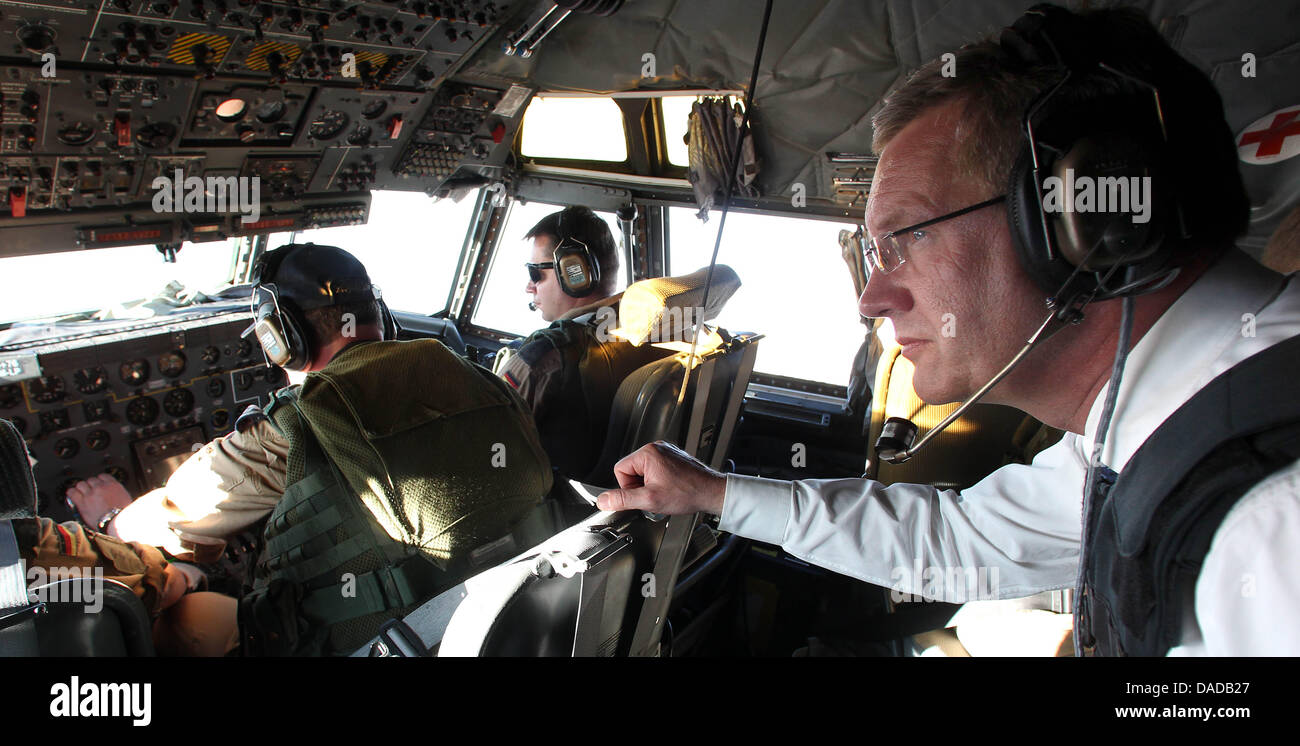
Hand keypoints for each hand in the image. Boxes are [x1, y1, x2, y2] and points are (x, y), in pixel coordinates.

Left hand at [65, 474, 133, 529]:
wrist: (117, 522)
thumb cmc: (123, 514)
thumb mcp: (126, 498)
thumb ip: (118, 492)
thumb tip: (114, 493)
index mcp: (113, 485)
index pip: (103, 476)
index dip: (100, 480)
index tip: (99, 485)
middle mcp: (101, 487)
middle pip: (91, 480)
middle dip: (90, 485)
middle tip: (91, 491)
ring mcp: (90, 494)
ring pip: (81, 484)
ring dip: (81, 488)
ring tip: (81, 493)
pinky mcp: (82, 502)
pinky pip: (72, 492)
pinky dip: (72, 493)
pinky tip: (73, 495)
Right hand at [596, 441, 725, 515]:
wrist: (712, 492)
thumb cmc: (688, 493)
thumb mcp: (650, 500)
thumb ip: (624, 499)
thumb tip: (604, 500)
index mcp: (648, 453)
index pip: (620, 469)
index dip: (628, 486)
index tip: (642, 494)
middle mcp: (656, 448)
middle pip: (631, 470)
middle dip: (640, 486)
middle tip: (655, 495)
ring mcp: (666, 451)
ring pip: (644, 471)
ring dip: (650, 485)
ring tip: (665, 492)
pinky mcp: (673, 458)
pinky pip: (656, 469)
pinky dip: (659, 481)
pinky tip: (670, 488)